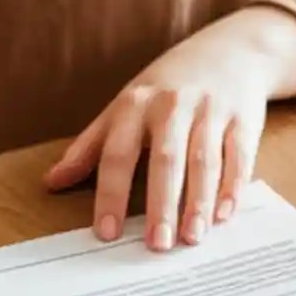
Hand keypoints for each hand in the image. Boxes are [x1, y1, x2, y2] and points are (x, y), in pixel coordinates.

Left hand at [43, 6, 295, 251]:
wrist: (232, 49)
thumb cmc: (168, 86)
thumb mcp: (125, 106)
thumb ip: (89, 146)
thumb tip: (51, 183)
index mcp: (136, 104)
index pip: (117, 154)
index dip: (111, 194)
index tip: (107, 233)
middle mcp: (172, 105)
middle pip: (165, 161)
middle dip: (161, 205)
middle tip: (157, 246)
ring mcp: (211, 110)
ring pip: (204, 161)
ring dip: (198, 203)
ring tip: (192, 239)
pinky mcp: (244, 118)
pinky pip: (239, 156)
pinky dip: (232, 187)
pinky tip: (223, 216)